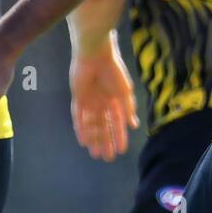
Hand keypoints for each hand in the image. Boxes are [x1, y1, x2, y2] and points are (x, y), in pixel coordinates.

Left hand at [69, 34, 138, 160]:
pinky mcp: (78, 98)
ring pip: (92, 125)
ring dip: (94, 139)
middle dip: (106, 142)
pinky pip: (78, 117)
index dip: (120, 136)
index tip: (122, 150)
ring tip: (96, 154)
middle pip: (104, 127)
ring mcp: (90, 101)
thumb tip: (133, 125)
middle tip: (108, 158)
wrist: (95, 54)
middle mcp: (102, 103)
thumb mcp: (125, 91)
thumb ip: (128, 108)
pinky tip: (83, 141)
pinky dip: (81, 129)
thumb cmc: (113, 70)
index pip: (118, 123)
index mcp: (115, 100)